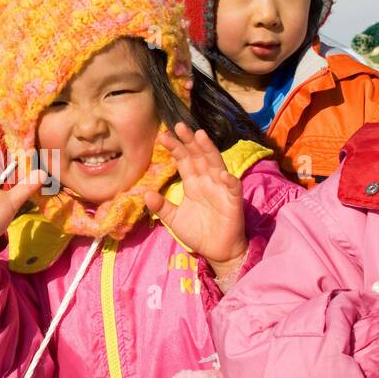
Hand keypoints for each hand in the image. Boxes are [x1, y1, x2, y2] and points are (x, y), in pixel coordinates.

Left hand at [143, 123, 247, 274]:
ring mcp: (221, 188)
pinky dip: (229, 181)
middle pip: (198, 156)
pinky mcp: (233, 201)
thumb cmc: (198, 232)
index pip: (183, 160)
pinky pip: (232, 188)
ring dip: (209, 150)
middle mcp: (207, 180)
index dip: (175, 148)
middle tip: (179, 126)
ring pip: (215, 164)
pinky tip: (223, 175)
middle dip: (189, 141)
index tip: (163, 136)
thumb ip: (161, 207)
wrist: (217, 251)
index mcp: (193, 182)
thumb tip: (146, 193)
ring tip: (200, 136)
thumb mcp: (174, 219)